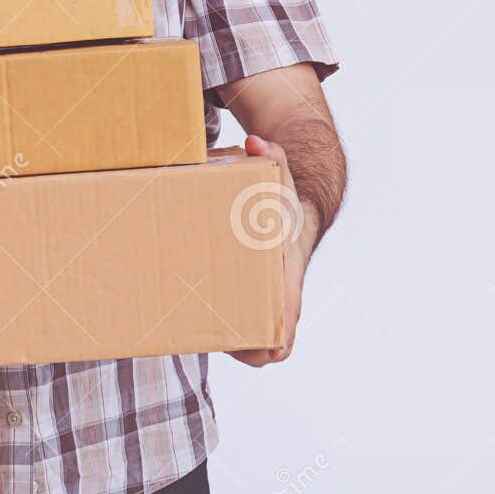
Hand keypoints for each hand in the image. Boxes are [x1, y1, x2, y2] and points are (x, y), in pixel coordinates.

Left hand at [227, 134, 312, 367]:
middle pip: (275, 331)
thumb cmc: (284, 203)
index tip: (274, 350)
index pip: (291, 304)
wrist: (295, 217)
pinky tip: (199, 334)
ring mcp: (267, 299)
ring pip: (257, 334)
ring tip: (206, 346)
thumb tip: (254, 141)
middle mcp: (281, 289)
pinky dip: (230, 334)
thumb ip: (271, 156)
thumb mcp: (281, 178)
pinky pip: (243, 325)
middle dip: (257, 347)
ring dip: (240, 345)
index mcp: (290, 266)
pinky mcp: (252, 300)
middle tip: (237, 352)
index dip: (284, 331)